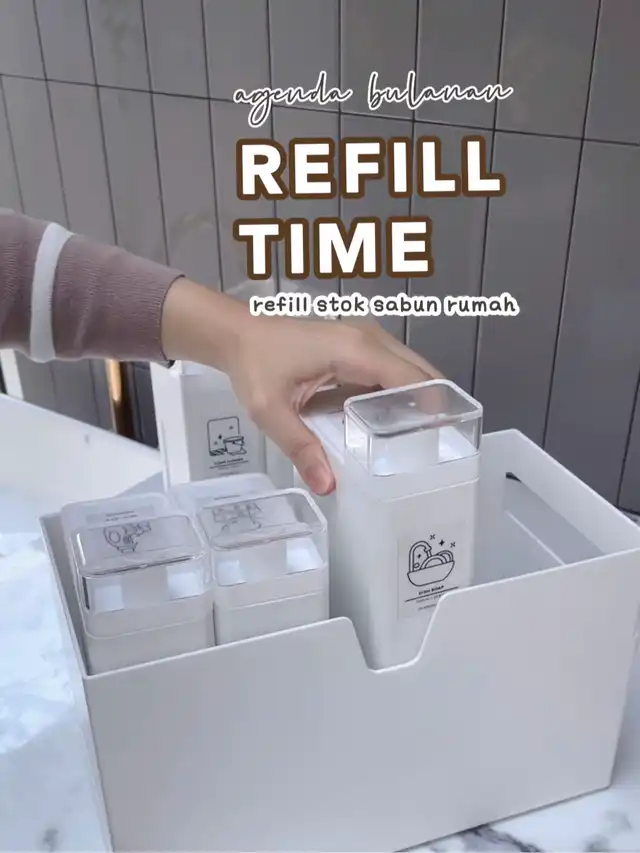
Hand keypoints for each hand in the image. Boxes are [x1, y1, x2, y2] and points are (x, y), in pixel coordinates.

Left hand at [161, 279, 441, 493]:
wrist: (236, 333)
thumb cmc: (252, 365)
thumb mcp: (269, 410)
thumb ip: (300, 446)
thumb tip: (327, 486)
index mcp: (354, 350)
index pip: (411, 379)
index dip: (433, 407)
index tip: (444, 440)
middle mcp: (368, 338)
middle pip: (419, 371)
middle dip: (433, 405)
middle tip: (436, 448)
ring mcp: (364, 337)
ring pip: (408, 368)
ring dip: (418, 399)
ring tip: (419, 440)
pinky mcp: (357, 343)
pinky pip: (390, 368)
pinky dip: (399, 392)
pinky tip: (392, 423)